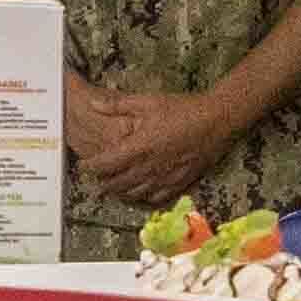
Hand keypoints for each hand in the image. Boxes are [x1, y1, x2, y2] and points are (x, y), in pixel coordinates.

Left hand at [70, 81, 240, 207]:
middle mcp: (149, 168)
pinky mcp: (179, 183)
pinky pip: (155, 198)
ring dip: (119, 192)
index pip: (104, 165)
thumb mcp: (148, 102)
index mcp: (138, 148)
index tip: (83, 166)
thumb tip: (93, 104)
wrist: (217, 121)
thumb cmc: (182, 109)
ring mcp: (164, 178)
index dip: (90, 168)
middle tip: (94, 179)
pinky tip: (139, 191)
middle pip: (115, 184)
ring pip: (133, 194)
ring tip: (112, 186)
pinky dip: (143, 197)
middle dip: (101, 183)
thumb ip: (118, 105)